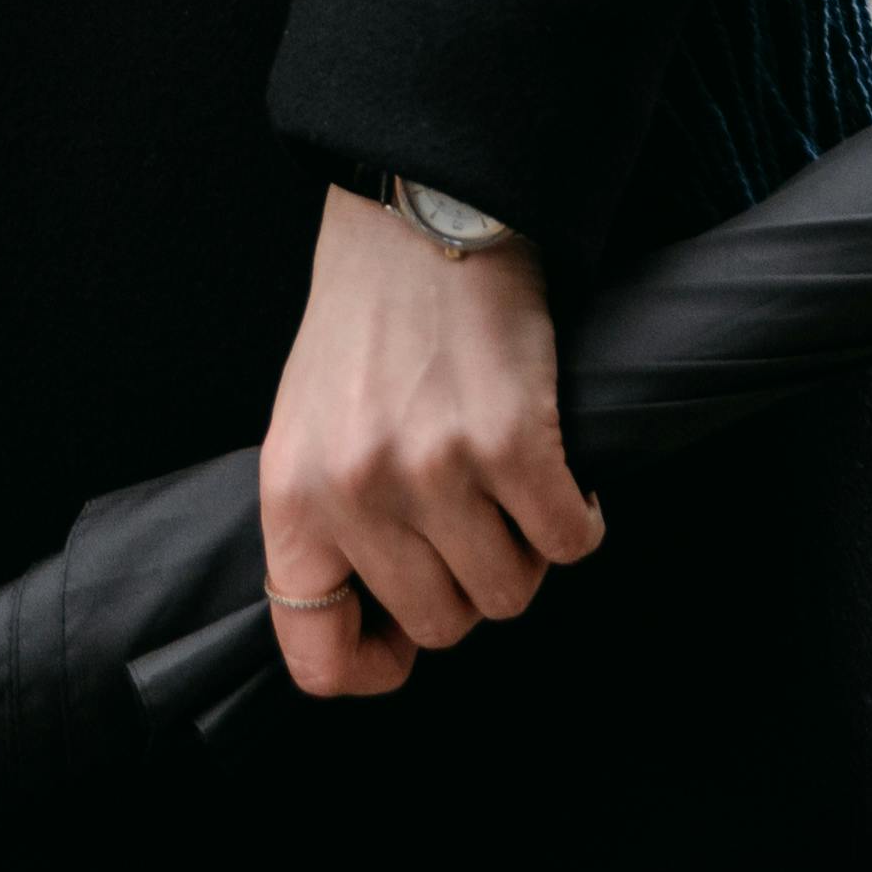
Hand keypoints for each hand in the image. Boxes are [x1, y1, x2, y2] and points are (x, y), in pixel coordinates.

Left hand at [257, 186, 604, 700]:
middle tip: (476, 518)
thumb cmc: (368, 319)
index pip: (317, 654)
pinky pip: (570, 542)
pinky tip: (562, 473)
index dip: (375, 666)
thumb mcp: (311, 425)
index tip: (408, 637)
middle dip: (469, 582)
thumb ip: (331, 523)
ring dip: (526, 549)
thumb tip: (379, 626)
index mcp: (291, 496)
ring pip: (511, 593)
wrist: (420, 206)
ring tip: (512, 485)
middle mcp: (356, 492)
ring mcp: (433, 470)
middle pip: (442, 626)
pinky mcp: (511, 441)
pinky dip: (580, 518)